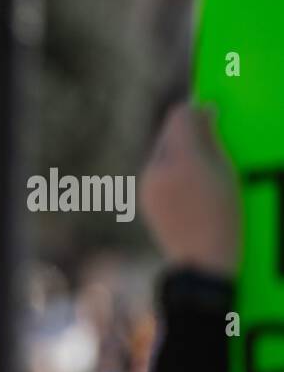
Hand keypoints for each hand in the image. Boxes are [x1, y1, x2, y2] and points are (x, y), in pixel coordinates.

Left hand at [139, 103, 240, 276]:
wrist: (203, 261)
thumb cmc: (225, 217)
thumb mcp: (227, 173)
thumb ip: (212, 139)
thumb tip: (204, 110)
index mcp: (182, 160)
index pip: (179, 116)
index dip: (195, 110)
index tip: (210, 112)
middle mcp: (157, 169)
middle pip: (168, 133)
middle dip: (186, 131)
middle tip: (210, 137)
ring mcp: (146, 185)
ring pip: (162, 153)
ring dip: (179, 151)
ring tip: (202, 169)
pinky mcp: (144, 199)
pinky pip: (157, 172)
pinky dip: (171, 171)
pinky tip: (189, 187)